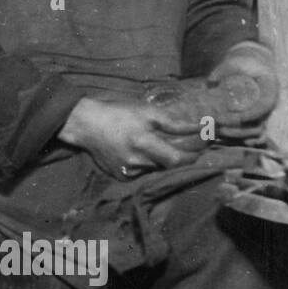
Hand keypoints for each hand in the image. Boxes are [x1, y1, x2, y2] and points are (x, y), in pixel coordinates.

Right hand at [58, 95, 202, 178]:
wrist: (86, 124)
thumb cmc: (118, 113)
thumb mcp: (147, 112)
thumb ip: (174, 123)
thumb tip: (199, 127)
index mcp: (144, 143)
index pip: (178, 159)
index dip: (192, 156)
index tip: (201, 148)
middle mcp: (137, 161)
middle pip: (168, 165)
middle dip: (179, 157)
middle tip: (185, 146)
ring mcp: (128, 171)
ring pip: (155, 169)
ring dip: (161, 159)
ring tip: (156, 144)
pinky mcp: (121, 176)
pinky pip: (142, 172)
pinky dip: (146, 164)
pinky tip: (138, 151)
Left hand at [207, 41, 277, 134]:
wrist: (252, 64)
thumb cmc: (245, 62)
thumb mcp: (236, 61)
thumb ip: (224, 69)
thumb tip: (211, 81)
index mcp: (270, 88)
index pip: (266, 104)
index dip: (251, 113)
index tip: (234, 115)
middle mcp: (269, 103)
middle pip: (260, 121)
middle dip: (238, 126)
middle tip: (217, 121)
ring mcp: (264, 112)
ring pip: (258, 131)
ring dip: (239, 134)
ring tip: (218, 130)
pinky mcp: (257, 118)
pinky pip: (258, 134)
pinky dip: (248, 140)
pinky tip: (233, 141)